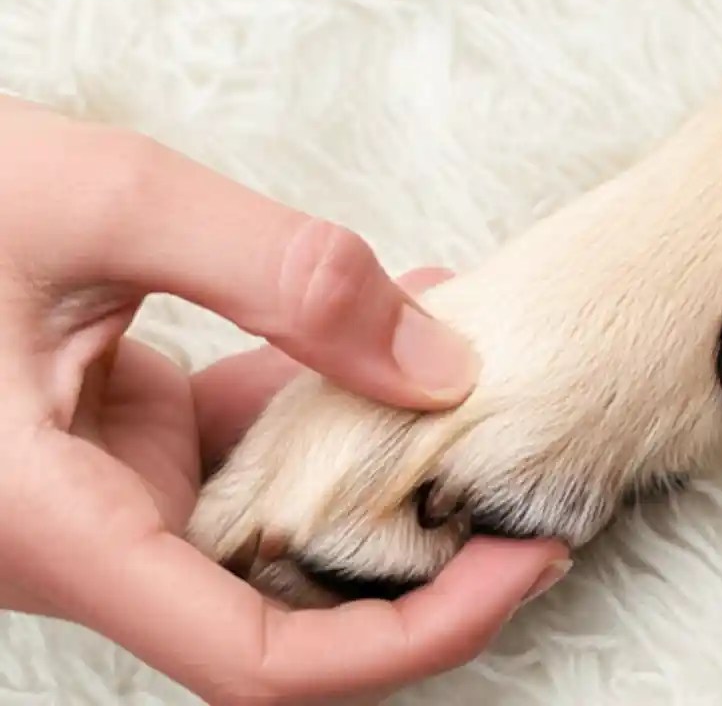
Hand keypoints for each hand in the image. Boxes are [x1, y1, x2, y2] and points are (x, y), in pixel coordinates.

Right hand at [0, 95, 569, 704]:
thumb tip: (436, 361)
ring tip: (469, 352)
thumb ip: (277, 274)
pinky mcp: (123, 445)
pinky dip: (323, 392)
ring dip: (383, 447)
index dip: (410, 637)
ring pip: (283, 518)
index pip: (260, 663)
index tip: (517, 569)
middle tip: (526, 472)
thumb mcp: (97, 205)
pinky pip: (248, 447)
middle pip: (292, 606)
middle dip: (424, 544)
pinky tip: (387, 318)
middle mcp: (86, 537)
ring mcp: (108, 495)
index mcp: (53, 528)